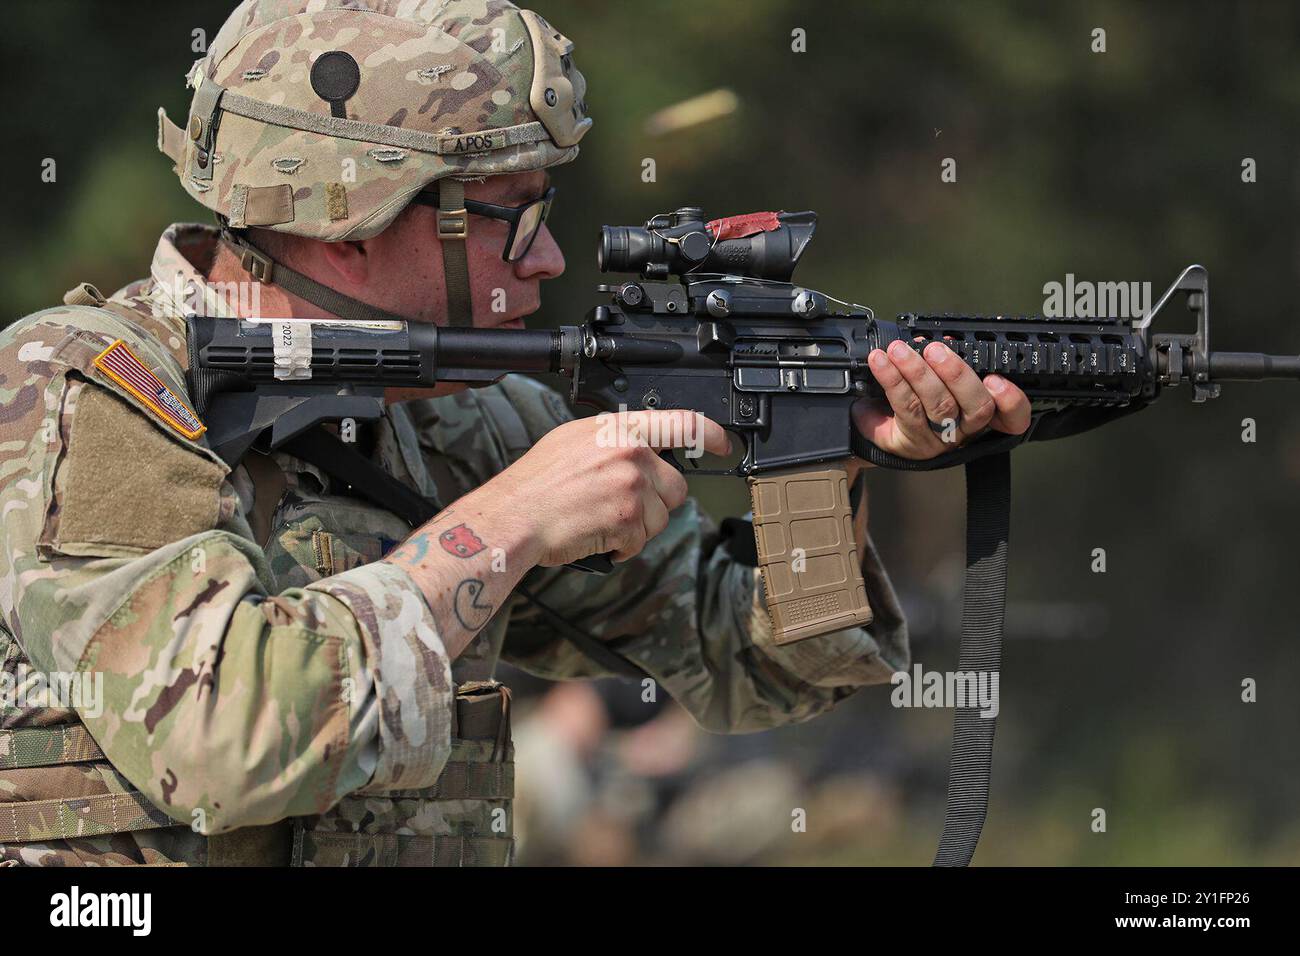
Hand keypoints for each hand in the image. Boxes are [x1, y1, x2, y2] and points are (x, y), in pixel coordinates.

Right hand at [487, 409, 729, 565]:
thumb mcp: (574, 440)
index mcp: (617, 428)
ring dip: (637, 527)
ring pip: (660, 517)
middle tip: (620, 506)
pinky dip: (622, 546)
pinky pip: (642, 540)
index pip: (681, 422)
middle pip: (675, 486)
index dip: (710, 434)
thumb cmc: (535, 484)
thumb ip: (613, 440)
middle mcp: (631, 453)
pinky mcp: (630, 519)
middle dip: (655, 502)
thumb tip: (641, 448)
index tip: (724, 444)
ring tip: (600, 519)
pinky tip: (597, 535)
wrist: (514, 517)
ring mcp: (632, 485)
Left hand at [852, 340, 1030, 459]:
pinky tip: (881, 362)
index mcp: (980, 410)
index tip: (995, 379)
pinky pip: (906, 408)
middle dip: (956, 374)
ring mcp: (940, 439)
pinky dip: (892, 380)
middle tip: (933, 350)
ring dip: (918, 372)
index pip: (1013, 417)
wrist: (877, 425)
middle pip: (977, 407)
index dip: (1011, 401)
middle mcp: (966, 429)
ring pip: (939, 406)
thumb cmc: (914, 396)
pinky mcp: (912, 443)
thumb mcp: (934, 375)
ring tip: (898, 351)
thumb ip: (944, 358)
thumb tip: (943, 338)